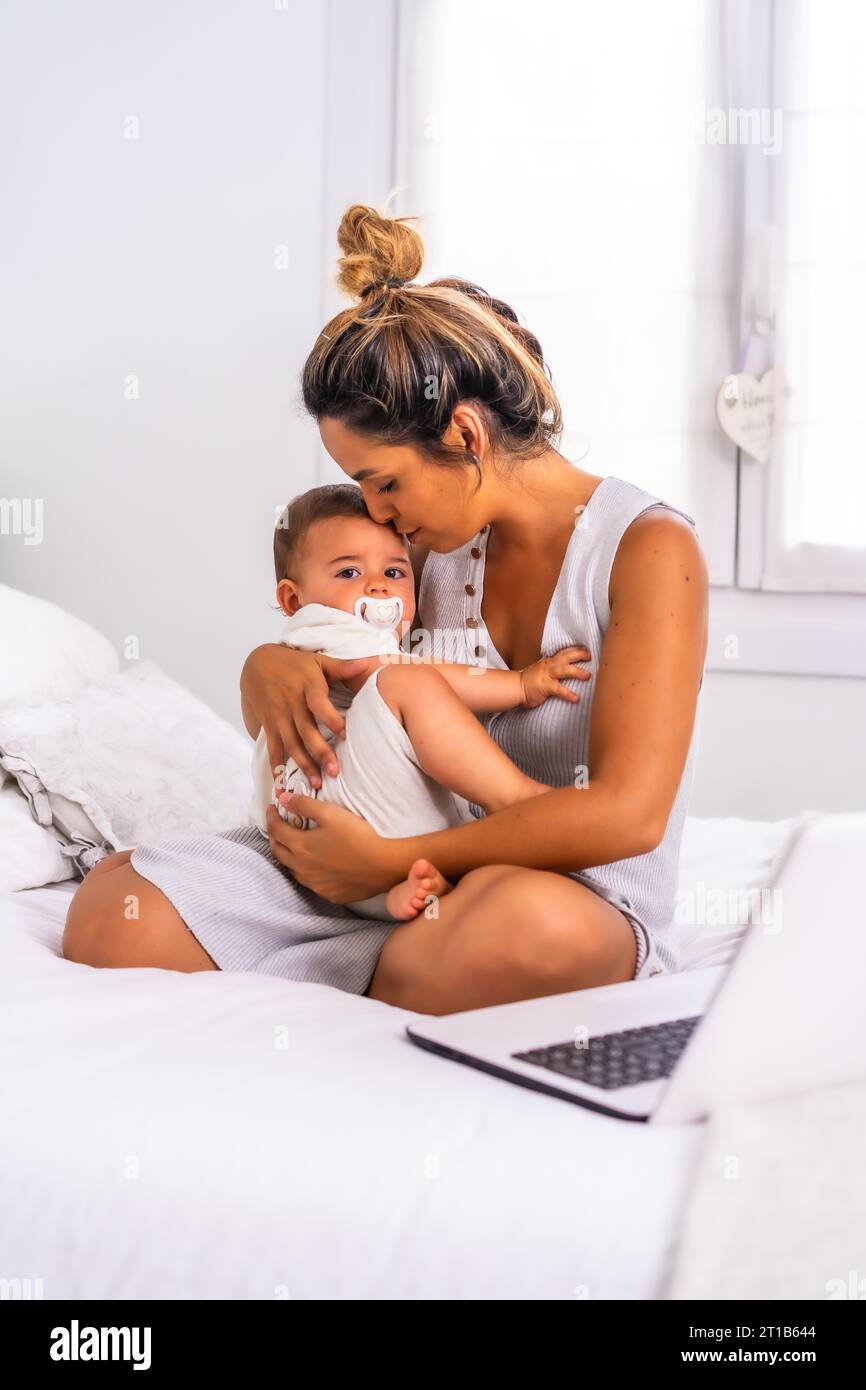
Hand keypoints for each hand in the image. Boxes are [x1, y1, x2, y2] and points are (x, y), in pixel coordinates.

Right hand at [240, 644, 371, 789]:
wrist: (256, 663)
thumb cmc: (293, 662)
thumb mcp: (316, 660)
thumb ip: (341, 667)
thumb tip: (366, 664)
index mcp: (307, 687)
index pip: (319, 704)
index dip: (331, 720)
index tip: (345, 736)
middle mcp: (292, 704)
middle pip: (306, 732)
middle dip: (321, 753)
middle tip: (335, 772)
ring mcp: (279, 717)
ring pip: (292, 744)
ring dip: (304, 765)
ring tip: (317, 784)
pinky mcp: (269, 725)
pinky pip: (273, 748)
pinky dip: (277, 767)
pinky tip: (282, 785)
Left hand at [266, 798, 399, 903]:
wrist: (384, 865)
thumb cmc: (358, 836)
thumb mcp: (331, 813)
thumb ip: (304, 805)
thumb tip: (282, 798)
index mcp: (301, 847)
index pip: (275, 830)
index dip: (271, 816)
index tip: (272, 808)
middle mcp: (302, 869)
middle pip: (278, 852)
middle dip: (274, 836)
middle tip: (278, 825)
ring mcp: (315, 884)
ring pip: (292, 869)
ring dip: (288, 855)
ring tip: (294, 845)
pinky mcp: (329, 894)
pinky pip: (310, 882)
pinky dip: (306, 870)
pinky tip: (315, 864)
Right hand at [519, 645, 591, 708]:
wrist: (516, 688)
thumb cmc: (530, 681)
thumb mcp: (543, 671)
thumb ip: (555, 669)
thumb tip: (570, 671)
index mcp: (550, 662)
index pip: (565, 652)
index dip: (577, 649)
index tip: (588, 649)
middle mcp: (549, 666)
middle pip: (567, 657)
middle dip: (579, 655)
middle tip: (590, 656)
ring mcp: (546, 675)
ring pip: (564, 670)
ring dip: (577, 672)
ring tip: (588, 676)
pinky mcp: (544, 687)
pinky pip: (558, 689)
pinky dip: (568, 694)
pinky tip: (576, 698)